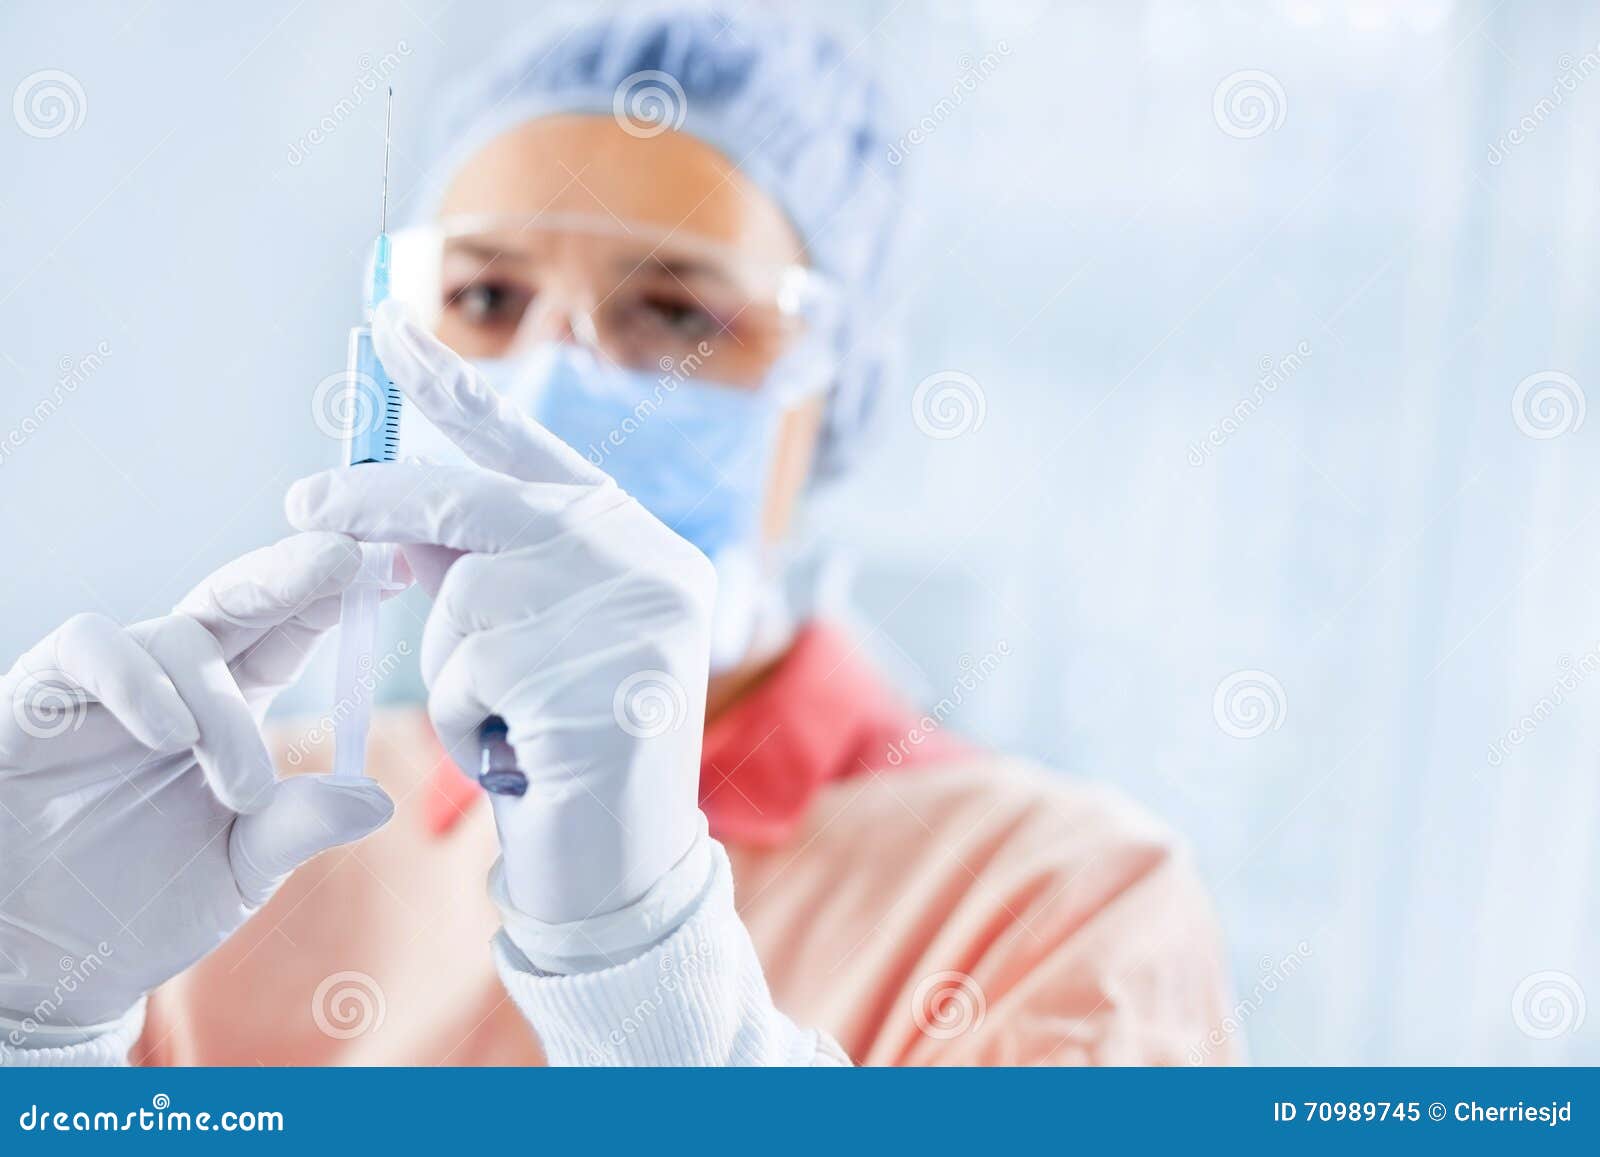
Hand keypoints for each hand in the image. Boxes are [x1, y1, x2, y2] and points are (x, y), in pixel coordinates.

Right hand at [0, 533, 393, 1029]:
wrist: (41, 963)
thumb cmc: (140, 906)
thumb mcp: (239, 870)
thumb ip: (298, 828)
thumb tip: (377, 798)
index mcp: (228, 709)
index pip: (287, 634)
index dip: (333, 598)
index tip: (395, 570)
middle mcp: (171, 681)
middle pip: (239, 598)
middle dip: (295, 572)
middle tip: (349, 557)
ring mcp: (105, 685)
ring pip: (179, 635)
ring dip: (224, 704)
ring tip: (243, 787)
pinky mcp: (37, 696)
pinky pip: (89, 645)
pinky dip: (138, 680)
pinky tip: (170, 734)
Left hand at [286, 299, 713, 925]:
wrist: (625, 865)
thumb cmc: (562, 747)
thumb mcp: (531, 638)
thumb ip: (485, 567)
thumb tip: (386, 519)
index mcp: (633, 539)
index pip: (530, 449)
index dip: (453, 389)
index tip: (384, 326)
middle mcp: (648, 562)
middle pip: (479, 506)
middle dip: (377, 506)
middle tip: (298, 506)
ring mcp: (635, 618)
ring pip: (464, 607)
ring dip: (454, 676)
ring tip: (510, 725)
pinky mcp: (605, 681)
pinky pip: (471, 679)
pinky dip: (469, 729)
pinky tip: (522, 759)